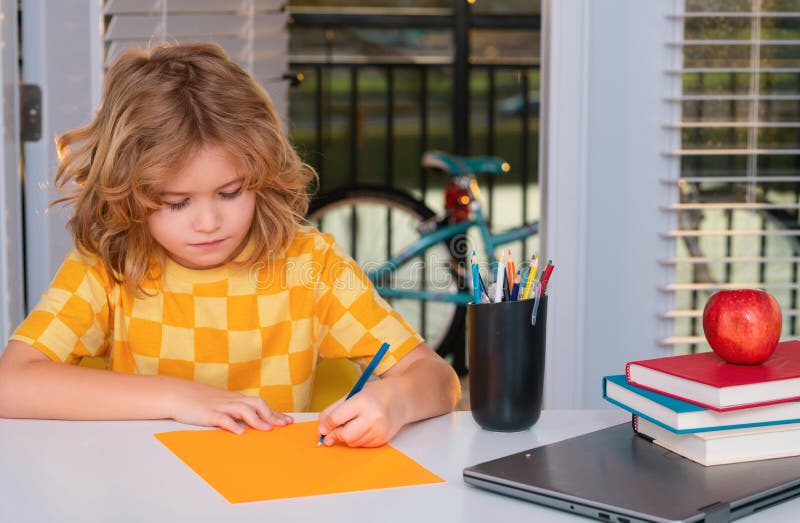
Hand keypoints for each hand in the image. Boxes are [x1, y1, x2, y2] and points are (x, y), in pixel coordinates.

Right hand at [165, 379, 292, 433]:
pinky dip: (232, 425)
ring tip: (267, 430)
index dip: (275, 412)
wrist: (178, 394)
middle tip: (284, 425)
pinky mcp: (208, 413)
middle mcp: (231, 401)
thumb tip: (251, 422)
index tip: (288, 420)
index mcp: (236, 399)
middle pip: (256, 404)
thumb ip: (236, 411)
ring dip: (256, 420)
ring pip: (243, 410)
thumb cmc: (200, 401)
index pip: (260, 404)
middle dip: (272, 415)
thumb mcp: (222, 404)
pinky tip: (240, 433)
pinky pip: (222, 418)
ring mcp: (220, 406)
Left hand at [316, 382, 404, 446]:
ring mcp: (379, 430)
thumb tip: (321, 429)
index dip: (326, 425)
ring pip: (352, 442)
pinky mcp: (382, 439)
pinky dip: (357, 439)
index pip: (336, 418)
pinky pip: (361, 445)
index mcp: (363, 401)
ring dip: (346, 437)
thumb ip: (334, 410)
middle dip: (335, 435)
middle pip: (345, 435)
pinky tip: (362, 428)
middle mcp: (373, 417)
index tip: (323, 427)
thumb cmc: (374, 394)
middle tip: (331, 434)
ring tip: (352, 425)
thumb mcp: (353, 395)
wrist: (401, 398)